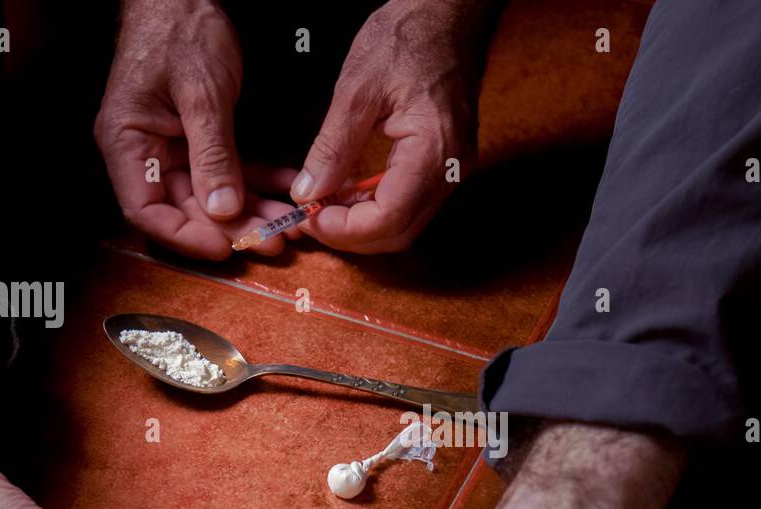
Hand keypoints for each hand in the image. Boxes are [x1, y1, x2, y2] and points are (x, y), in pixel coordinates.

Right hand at [94, 0, 298, 258]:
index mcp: (127, 142)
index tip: (224, 247)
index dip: (184, 236)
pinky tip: (287, 189)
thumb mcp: (201, 92)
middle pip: (185, 209)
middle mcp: (145, 151)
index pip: (146, 211)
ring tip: (288, 224)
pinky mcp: (198, 139)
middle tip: (272, 241)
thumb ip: (212, 153)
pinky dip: (258, 181)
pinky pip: (228, 170)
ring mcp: (172, 147)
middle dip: (231, 227)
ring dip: (251, 210)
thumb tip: (222, 208)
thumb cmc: (179, 28)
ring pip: (212, 195)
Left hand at [290, 0, 489, 253]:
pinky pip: (410, 203)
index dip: (345, 229)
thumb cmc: (407, 39)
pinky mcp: (445, 164)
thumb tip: (308, 193)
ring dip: (362, 224)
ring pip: (405, 224)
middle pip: (398, 234)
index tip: (309, 216)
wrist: (445, 15)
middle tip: (310, 217)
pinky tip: (348, 191)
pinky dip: (376, 207)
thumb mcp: (357, 90)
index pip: (388, 219)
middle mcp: (450, 172)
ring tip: (324, 204)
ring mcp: (451, 170)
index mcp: (433, 152)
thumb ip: (332, 148)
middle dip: (350, 234)